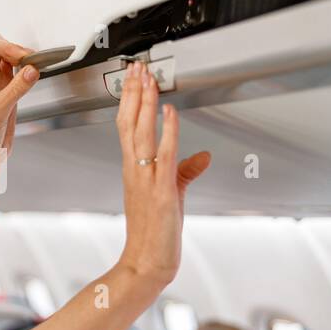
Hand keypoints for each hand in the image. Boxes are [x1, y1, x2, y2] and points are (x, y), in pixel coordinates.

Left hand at [0, 31, 38, 157]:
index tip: (24, 56)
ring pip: (10, 56)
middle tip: (33, 60)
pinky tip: (34, 72)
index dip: (8, 47)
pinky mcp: (5, 88)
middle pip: (0, 46)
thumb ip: (16, 89)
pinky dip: (28, 69)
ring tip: (36, 64)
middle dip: (17, 50)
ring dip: (24, 58)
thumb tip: (32, 71)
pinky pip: (18, 70)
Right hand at [115, 60, 210, 282]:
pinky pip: (163, 154)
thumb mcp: (172, 195)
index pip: (127, 126)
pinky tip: (170, 113)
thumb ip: (186, 171)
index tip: (134, 79)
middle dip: (134, 93)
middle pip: (128, 122)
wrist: (146, 262)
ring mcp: (145, 179)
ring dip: (145, 104)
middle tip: (136, 67)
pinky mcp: (160, 191)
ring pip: (140, 132)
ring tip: (148, 79)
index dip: (130, 100)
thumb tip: (203, 156)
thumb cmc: (154, 233)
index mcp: (133, 169)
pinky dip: (167, 131)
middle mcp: (134, 170)